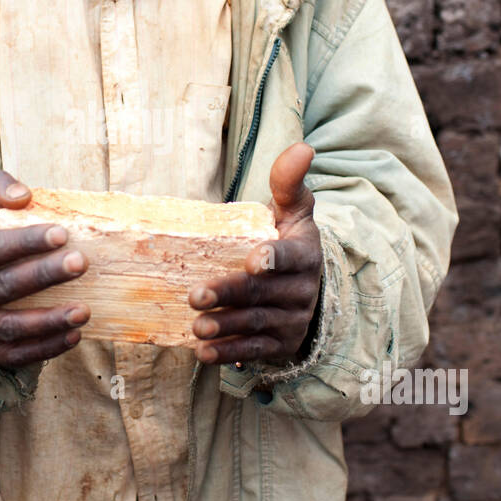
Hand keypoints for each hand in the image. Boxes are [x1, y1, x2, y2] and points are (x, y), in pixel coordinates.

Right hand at [0, 170, 89, 367]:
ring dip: (48, 320)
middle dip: (42, 276)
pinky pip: (14, 356)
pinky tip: (74, 335)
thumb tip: (22, 195)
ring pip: (7, 328)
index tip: (61, 233)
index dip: (22, 243)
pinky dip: (45, 347)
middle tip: (81, 263)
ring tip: (84, 310)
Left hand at [188, 142, 322, 366]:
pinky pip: (254, 350)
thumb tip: (302, 147)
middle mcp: (302, 290)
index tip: (254, 260)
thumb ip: (289, 183)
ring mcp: (291, 320)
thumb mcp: (293, 211)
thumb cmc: (288, 239)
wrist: (305, 288)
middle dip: (230, 295)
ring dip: (226, 328)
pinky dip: (230, 353)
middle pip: (264, 294)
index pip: (293, 257)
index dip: (275, 259)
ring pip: (257, 324)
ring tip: (197, 327)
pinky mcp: (279, 344)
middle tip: (196, 295)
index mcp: (305, 254)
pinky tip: (204, 352)